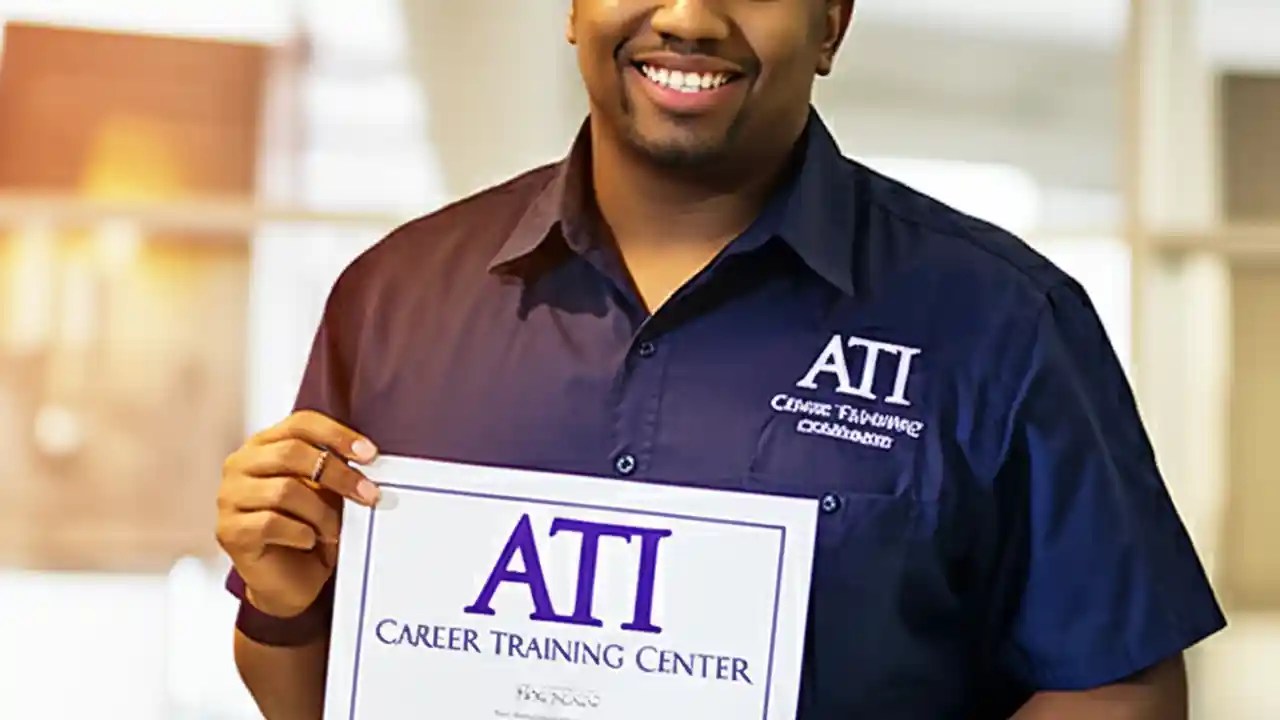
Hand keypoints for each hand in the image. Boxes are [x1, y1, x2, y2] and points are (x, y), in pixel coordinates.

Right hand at [216, 410, 380, 617]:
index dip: (337, 434)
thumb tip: (366, 459)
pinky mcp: (229, 530)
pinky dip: (301, 534)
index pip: (300, 423)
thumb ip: (334, 470)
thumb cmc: (306, 530)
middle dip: (339, 474)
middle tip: (368, 494)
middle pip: (293, 452)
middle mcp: (241, 465)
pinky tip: (308, 541)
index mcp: (264, 446)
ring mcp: (230, 497)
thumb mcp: (325, 493)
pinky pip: (271, 523)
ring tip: (333, 530)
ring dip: (321, 513)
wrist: (288, 582)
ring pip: (285, 490)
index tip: (369, 454)